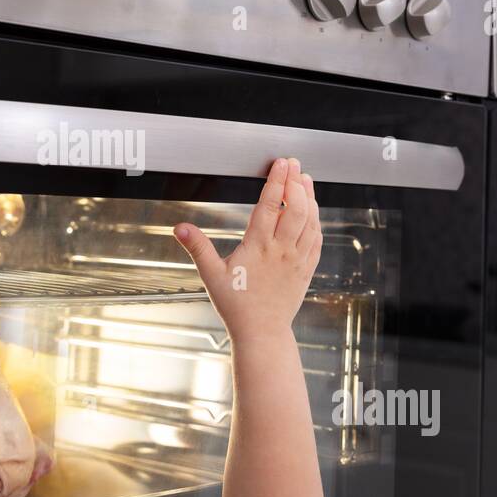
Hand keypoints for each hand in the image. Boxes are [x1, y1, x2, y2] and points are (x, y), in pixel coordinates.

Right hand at [173, 158, 322, 343]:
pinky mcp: (306, 269)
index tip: (280, 164)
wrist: (261, 333)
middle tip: (292, 164)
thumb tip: (180, 228)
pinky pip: (317, 238)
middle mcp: (282, 251)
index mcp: (258, 247)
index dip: (276, 181)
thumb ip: (197, 248)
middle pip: (296, 208)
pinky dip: (317, 220)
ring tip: (304, 180)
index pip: (270, 205)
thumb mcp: (211, 275)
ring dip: (310, 198)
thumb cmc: (236, 306)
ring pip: (311, 221)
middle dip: (295, 182)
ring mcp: (298, 259)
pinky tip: (314, 211)